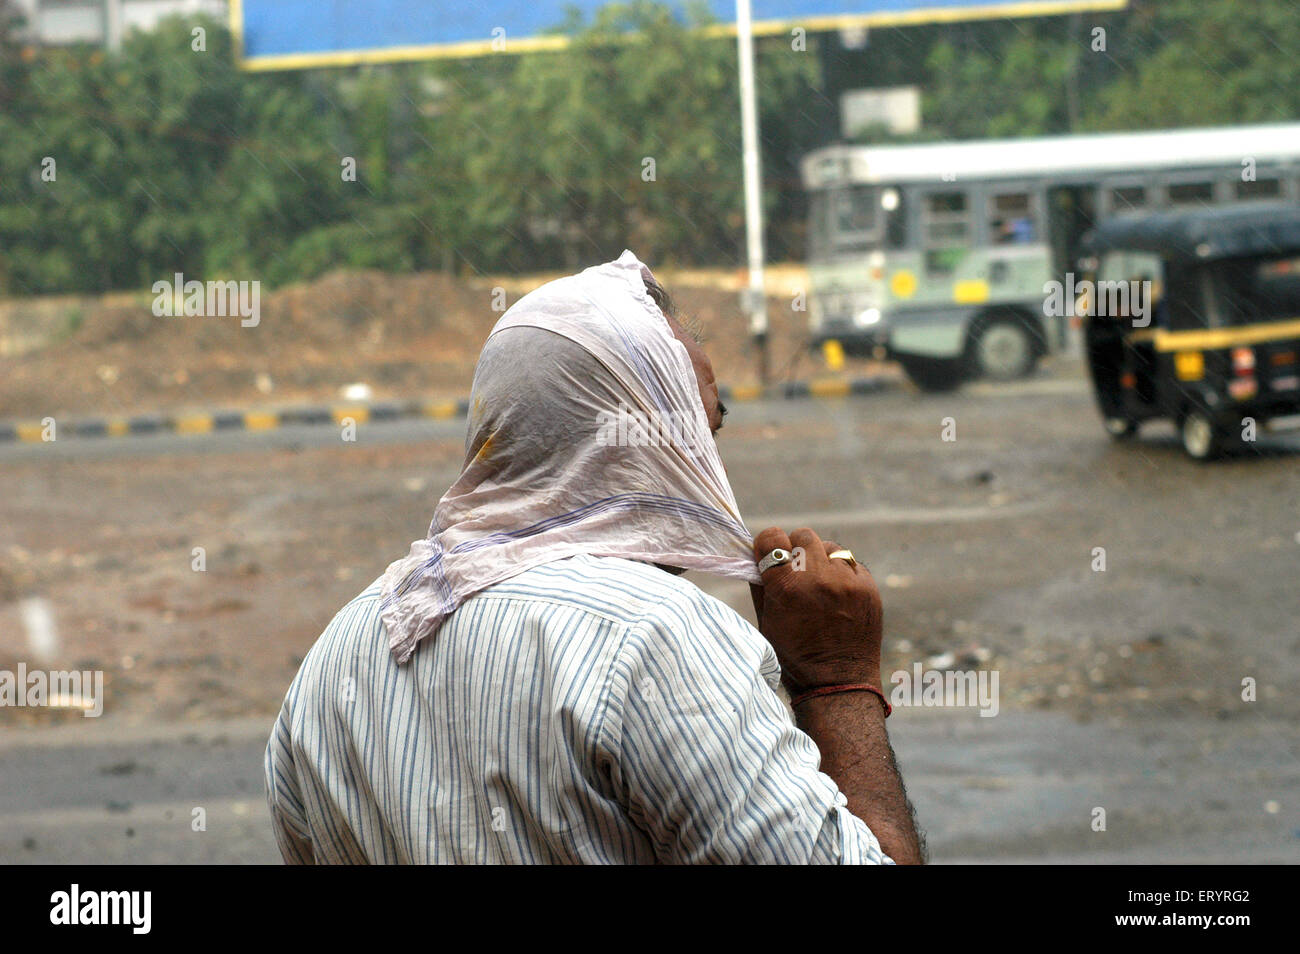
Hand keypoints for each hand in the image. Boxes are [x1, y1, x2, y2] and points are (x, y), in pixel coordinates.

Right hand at [750, 527, 882, 692]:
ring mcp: (847, 581)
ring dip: (820, 559)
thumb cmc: (794, 656)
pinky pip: (850, 562)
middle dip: (795, 549)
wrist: (839, 682)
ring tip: (819, 583)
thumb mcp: (766, 622)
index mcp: (787, 587)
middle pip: (803, 535)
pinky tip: (837, 594)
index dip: (767, 545)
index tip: (769, 556)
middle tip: (795, 570)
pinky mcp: (868, 586)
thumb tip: (758, 556)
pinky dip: (841, 573)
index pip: (772, 537)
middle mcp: (818, 578)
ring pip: (829, 546)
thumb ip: (760, 584)